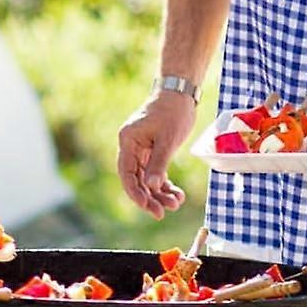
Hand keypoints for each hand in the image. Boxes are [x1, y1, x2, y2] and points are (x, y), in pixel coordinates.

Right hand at [116, 92, 192, 219]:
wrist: (180, 93)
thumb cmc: (173, 112)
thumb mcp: (168, 139)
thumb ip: (158, 164)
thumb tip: (151, 187)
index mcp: (128, 141)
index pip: (126, 172)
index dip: (135, 192)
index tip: (147, 206)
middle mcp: (131, 147)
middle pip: (135, 179)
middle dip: (149, 197)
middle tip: (162, 213)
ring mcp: (141, 150)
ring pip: (146, 178)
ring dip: (159, 193)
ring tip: (175, 204)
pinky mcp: (152, 151)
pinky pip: (155, 172)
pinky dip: (165, 184)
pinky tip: (176, 194)